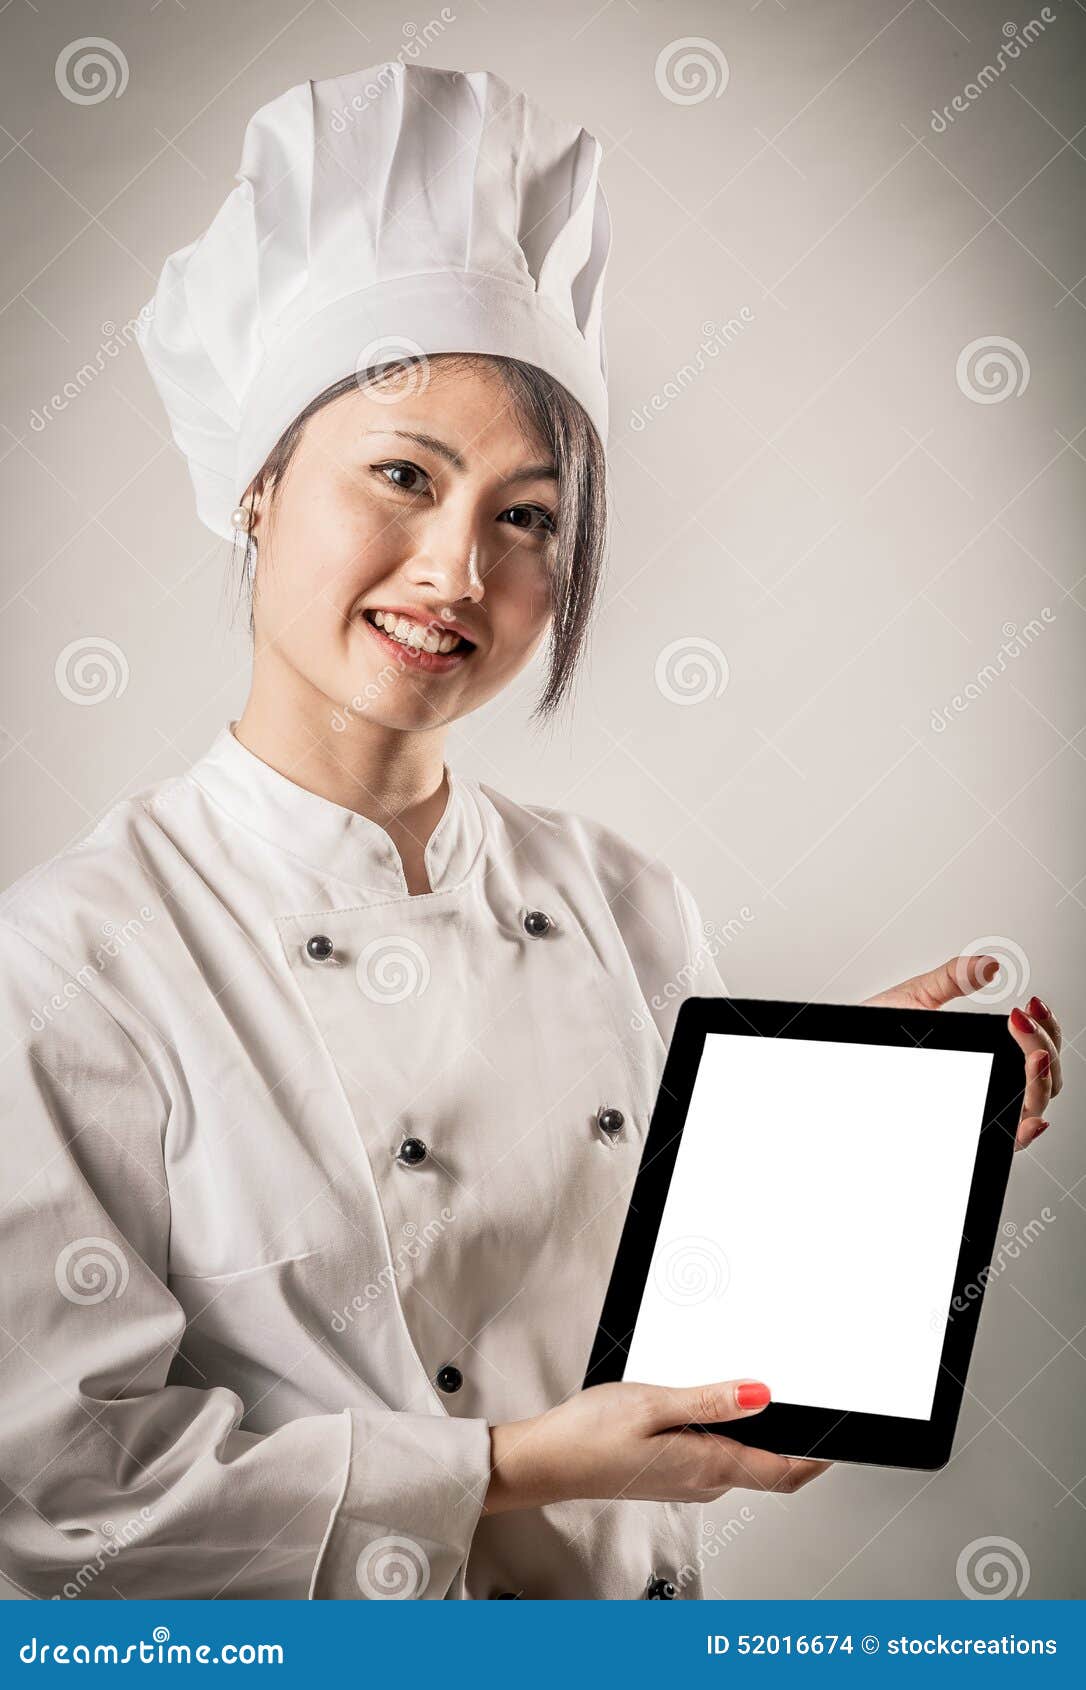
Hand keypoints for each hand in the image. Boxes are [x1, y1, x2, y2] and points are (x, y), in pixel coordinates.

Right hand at [482, 1379, 829, 1514]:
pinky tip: (726, 1413)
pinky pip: (720, 1461)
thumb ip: (711, 1401)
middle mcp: (704, 1481)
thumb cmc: (589, 1435)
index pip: (784, 1470)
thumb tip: (762, 1394)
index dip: (821, 1457)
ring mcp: (688, 1481)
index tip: (844, 1436)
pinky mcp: (672, 1473)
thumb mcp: (654, 1403)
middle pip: (771, 1470)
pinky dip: (738, 1440)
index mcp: (708, 1466)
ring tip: (780, 1403)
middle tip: (821, 1412)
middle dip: (803, 1446)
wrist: (547, 1461)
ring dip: (769, 1441)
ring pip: (746, 1465)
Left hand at [862, 956, 1061, 1150]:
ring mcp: (978, 1107)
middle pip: (1044, 1079)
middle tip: (1029, 1023)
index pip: (1037, 1047)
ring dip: (1042, 1082)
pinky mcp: (963, 1129)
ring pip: (1033, 1109)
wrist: (839, 1055)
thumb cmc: (872, 1033)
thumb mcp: (917, 996)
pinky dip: (1027, 1130)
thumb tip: (991, 964)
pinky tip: (1032, 1112)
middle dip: (1048, 1050)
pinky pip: (1007, 1142)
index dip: (1047, 1029)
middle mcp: (988, 1083)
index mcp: (986, 1052)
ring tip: (1033, 1052)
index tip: (1033, 1005)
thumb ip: (955, 977)